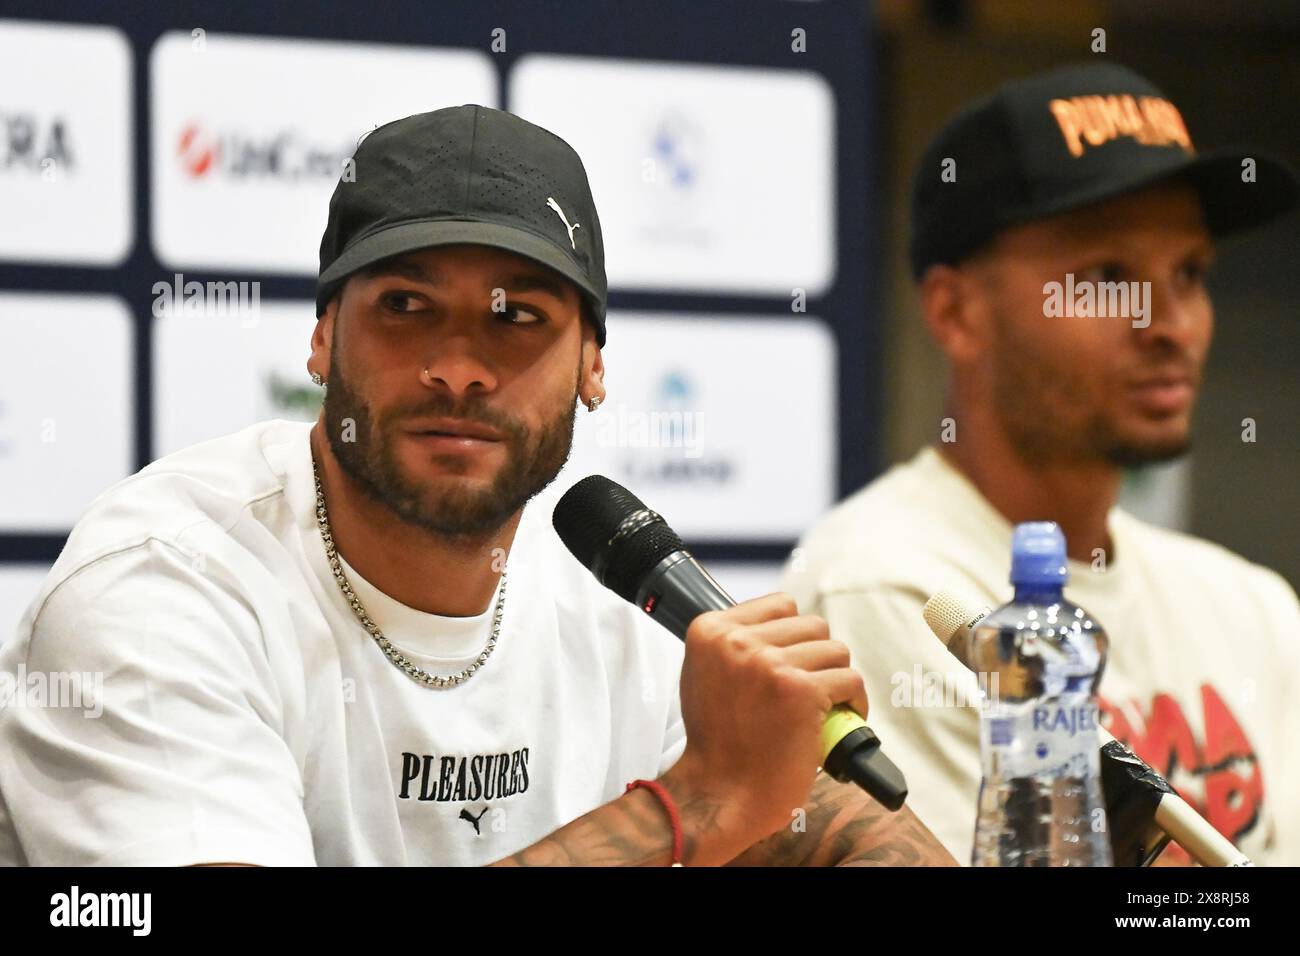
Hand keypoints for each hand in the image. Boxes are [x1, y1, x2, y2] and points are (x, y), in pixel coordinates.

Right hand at [663, 592, 867, 862]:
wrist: (718, 795)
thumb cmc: (716, 743)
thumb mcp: (704, 675)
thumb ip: (734, 646)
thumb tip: (780, 629)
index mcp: (711, 631)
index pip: (780, 604)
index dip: (793, 636)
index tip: (793, 662)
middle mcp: (737, 641)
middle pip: (812, 624)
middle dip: (817, 657)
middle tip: (811, 689)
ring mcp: (770, 664)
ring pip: (835, 650)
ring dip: (836, 678)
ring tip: (826, 705)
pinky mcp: (802, 690)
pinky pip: (850, 679)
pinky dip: (854, 702)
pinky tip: (841, 718)